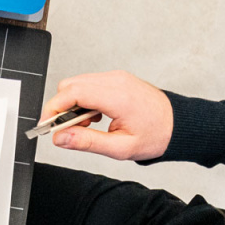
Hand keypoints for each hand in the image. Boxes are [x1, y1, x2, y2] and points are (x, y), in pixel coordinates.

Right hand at [41, 70, 173, 160]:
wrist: (178, 124)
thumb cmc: (155, 135)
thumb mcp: (120, 147)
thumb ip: (87, 142)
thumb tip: (60, 138)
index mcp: (117, 96)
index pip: (71, 93)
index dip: (53, 109)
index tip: (46, 125)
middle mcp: (115, 81)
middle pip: (69, 86)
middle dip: (61, 108)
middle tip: (68, 130)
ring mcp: (115, 77)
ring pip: (76, 84)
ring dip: (72, 104)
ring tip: (87, 124)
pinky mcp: (115, 78)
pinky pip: (88, 84)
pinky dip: (83, 100)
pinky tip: (94, 116)